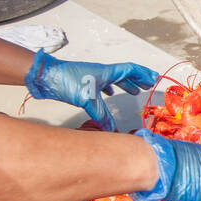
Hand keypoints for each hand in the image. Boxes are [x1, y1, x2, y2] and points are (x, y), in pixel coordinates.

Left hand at [25, 51, 158, 132]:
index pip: (131, 70)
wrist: (45, 76)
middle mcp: (101, 72)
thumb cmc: (67, 81)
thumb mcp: (87, 100)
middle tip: (148, 86)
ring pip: (114, 79)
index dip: (144, 74)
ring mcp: (92, 76)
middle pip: (124, 74)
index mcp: (106, 72)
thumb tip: (112, 131)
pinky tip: (108, 95)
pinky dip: (110, 89)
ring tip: (133, 91)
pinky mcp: (84, 82)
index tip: (154, 79)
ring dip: (125, 84)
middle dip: (138, 80)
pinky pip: (102, 84)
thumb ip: (101, 115)